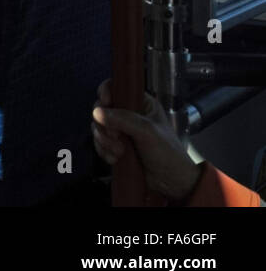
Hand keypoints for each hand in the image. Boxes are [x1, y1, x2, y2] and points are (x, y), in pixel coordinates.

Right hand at [91, 80, 200, 199]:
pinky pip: (99, 143)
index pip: (116, 87)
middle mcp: (128, 114)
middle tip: (115, 136)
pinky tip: (115, 159)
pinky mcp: (115, 146)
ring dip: (104, 141)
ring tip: (119, 152)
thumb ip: (124, 119)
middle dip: (104, 125)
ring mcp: (121, 131)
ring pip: (98, 127)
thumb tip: (97, 112)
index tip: (105, 103)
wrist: (172, 182)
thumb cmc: (167, 153)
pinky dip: (104, 151)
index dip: (106, 92)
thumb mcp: (148, 132)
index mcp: (141, 103)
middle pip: (101, 109)